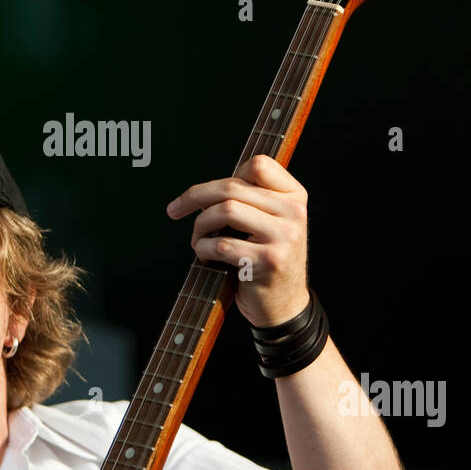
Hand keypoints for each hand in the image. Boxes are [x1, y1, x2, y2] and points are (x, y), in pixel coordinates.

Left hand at [166, 154, 309, 327]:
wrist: (285, 304)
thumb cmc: (267, 259)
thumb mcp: (269, 222)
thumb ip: (247, 200)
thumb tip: (201, 192)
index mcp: (295, 196)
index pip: (258, 165)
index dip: (227, 175)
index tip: (208, 192)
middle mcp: (294, 213)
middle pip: (233, 187)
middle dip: (195, 197)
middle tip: (175, 209)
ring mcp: (284, 237)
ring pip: (225, 210)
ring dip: (200, 225)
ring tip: (197, 239)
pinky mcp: (267, 261)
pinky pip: (221, 244)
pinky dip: (203, 248)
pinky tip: (204, 255)